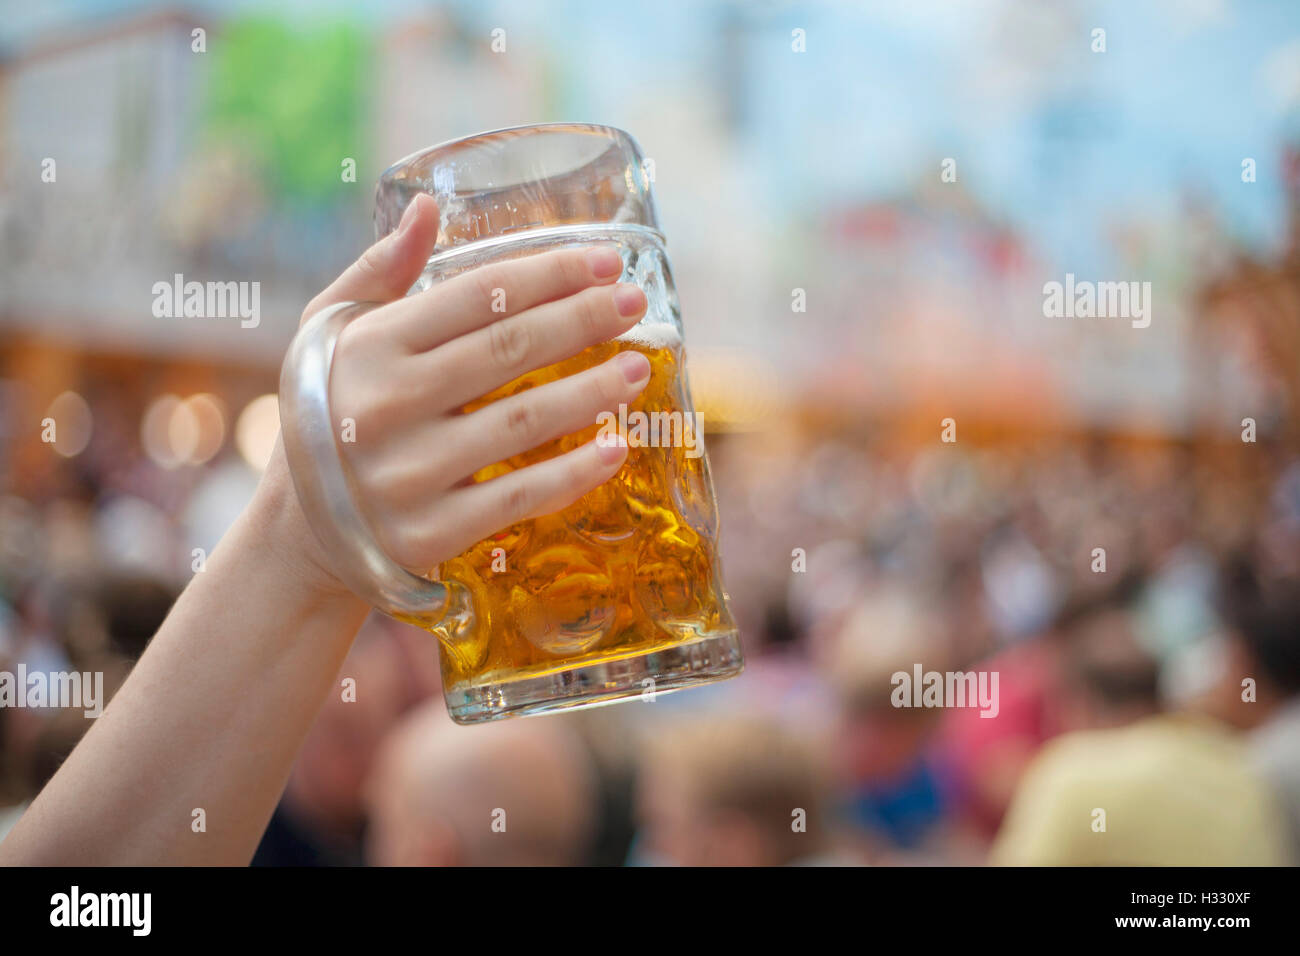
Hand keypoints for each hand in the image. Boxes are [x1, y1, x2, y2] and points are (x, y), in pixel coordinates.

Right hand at [255, 193, 650, 598]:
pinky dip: (573, 473)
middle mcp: (384, 407)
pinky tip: (616, 447)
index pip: (477, 296)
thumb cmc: (330, 409)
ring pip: (522, 422)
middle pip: (507, 350)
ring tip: (637, 369)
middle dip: (582, 320)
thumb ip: (379, 270)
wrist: (301, 529)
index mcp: (368, 346)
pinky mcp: (429, 533)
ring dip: (591, 391)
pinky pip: (517, 498)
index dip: (550, 275)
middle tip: (635, 303)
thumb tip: (427, 209)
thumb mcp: (332, 334)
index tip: (608, 262)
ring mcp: (407, 475)